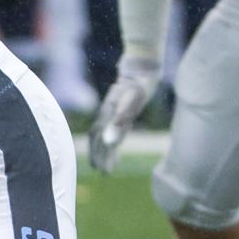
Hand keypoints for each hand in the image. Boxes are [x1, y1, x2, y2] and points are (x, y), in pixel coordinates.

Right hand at [88, 55, 160, 174]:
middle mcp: (107, 116)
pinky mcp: (121, 109)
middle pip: (99, 139)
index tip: (100, 170)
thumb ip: (119, 123)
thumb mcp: (129, 105)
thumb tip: (110, 143)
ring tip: (108, 161)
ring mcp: (113, 112)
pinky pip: (112, 127)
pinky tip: (115, 140)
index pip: (98, 140)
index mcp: (106, 118)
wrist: (140, 67)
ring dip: (105, 148)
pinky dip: (112, 137)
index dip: (98, 155)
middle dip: (99, 155)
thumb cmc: (136, 86)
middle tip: (102, 171)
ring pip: (105, 133)